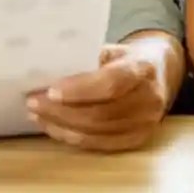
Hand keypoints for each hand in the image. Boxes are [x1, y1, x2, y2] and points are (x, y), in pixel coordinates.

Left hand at [26, 44, 167, 151]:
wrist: (160, 71)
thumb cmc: (128, 57)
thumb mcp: (114, 48)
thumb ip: (88, 58)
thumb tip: (47, 69)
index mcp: (143, 69)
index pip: (110, 84)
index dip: (79, 90)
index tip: (51, 91)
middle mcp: (149, 100)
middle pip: (100, 113)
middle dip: (61, 111)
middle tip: (33, 102)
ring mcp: (145, 123)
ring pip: (97, 132)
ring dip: (62, 126)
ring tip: (37, 115)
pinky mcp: (137, 139)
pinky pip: (100, 144)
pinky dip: (73, 137)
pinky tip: (55, 127)